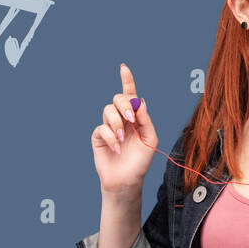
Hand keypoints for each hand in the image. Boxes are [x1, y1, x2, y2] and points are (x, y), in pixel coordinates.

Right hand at [92, 62, 157, 192]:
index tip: (123, 67)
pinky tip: (116, 148)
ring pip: (108, 111)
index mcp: (135, 118)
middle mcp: (121, 119)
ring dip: (116, 124)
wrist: (127, 180)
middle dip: (124, 105)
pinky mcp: (98, 137)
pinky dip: (110, 137)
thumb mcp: (150, 139)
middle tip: (131, 119)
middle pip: (118, 99)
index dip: (127, 81)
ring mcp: (108, 127)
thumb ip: (145, 120)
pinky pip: (101, 128)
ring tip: (122, 139)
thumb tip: (140, 102)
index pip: (130, 95)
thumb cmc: (140, 161)